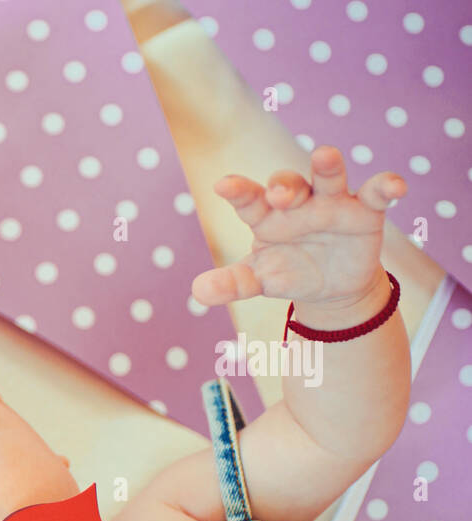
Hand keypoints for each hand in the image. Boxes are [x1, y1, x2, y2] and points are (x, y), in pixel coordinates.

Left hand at [191, 145, 404, 320]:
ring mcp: (332, 202)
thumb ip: (232, 283)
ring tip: (325, 154)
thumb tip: (198, 293)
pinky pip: (376, 193)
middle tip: (277, 194)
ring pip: (328, 179)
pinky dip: (386, 186)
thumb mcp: (259, 280)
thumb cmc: (286, 272)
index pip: (249, 201)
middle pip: (289, 185)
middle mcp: (298, 203)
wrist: (329, 286)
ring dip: (327, 167)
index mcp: (267, 217)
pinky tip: (395, 186)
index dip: (238, 192)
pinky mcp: (365, 211)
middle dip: (283, 186)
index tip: (223, 185)